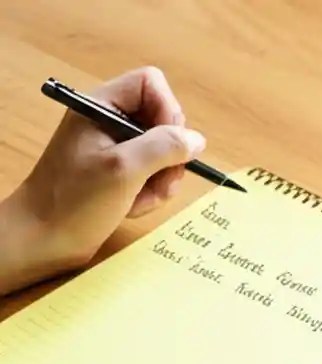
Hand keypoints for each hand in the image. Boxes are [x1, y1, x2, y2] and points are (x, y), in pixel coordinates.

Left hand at [0, 67, 204, 294]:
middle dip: (169, 154)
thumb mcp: (124, 170)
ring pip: (164, 151)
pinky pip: (155, 173)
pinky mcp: (120, 172)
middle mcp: (109, 121)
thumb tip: (197, 140)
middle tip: (160, 181)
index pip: (150, 84)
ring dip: (162, 179)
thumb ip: (164, 148)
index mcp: (101, 107)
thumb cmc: (74, 201)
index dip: (168, 110)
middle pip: (163, 119)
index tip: (170, 145)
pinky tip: (133, 206)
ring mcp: (115, 147)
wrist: (43, 239)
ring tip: (141, 199)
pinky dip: (152, 192)